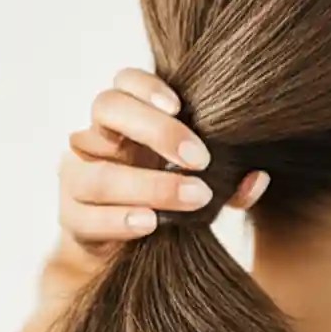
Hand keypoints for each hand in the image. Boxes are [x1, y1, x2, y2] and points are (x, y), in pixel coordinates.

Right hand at [58, 68, 268, 255]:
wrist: (126, 248)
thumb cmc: (168, 199)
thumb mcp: (201, 183)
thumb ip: (228, 179)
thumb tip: (258, 178)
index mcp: (128, 119)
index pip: (125, 82)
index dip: (148, 87)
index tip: (182, 105)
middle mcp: (97, 138)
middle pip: (107, 108)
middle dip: (157, 129)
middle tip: (202, 158)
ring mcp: (77, 176)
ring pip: (98, 172)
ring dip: (151, 185)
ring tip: (194, 198)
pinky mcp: (72, 217)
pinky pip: (86, 216)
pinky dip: (121, 220)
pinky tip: (150, 223)